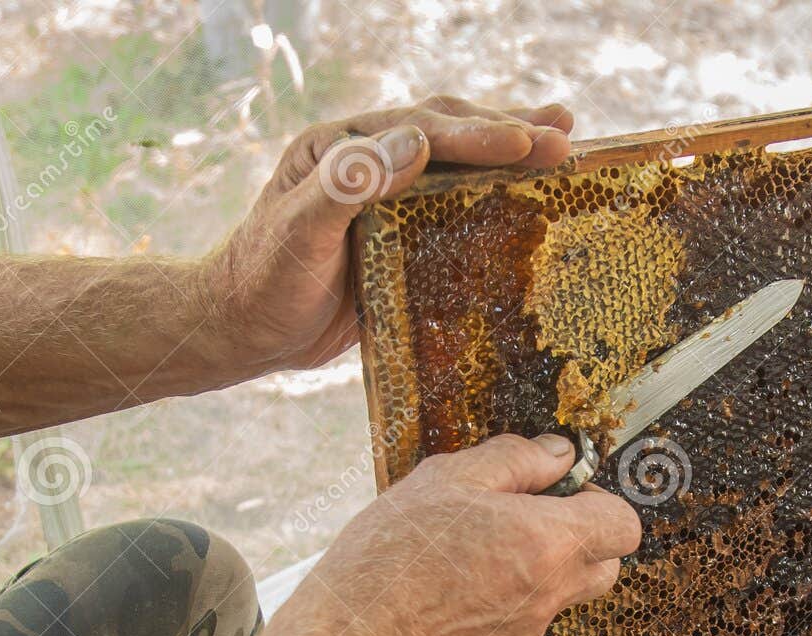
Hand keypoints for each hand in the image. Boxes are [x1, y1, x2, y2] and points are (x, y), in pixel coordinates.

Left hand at [202, 98, 573, 376]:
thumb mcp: (298, 230)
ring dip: (511, 152)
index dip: (475, 133)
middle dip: (508, 132)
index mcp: (341, 146)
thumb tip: (411, 141)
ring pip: (459, 164)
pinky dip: (496, 196)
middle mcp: (368, 161)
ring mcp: (388, 198)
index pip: (419, 130)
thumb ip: (345, 184)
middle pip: (448, 133)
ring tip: (565, 140)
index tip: (525, 141)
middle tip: (566, 138)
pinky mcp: (401, 236)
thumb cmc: (263, 280)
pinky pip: (456, 207)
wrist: (245, 330)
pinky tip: (529, 197)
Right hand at [284, 435, 640, 635]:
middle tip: (524, 524)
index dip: (598, 503)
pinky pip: (522, 631)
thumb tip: (560, 453)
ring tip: (468, 563)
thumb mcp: (446, 480)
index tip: (559, 494)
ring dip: (534, 577)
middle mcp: (549, 596)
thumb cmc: (391, 556)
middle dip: (579, 542)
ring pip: (557, 599)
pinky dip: (501, 612)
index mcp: (547, 543)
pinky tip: (451, 601)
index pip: (623, 525)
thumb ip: (515, 460)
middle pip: (606, 568)